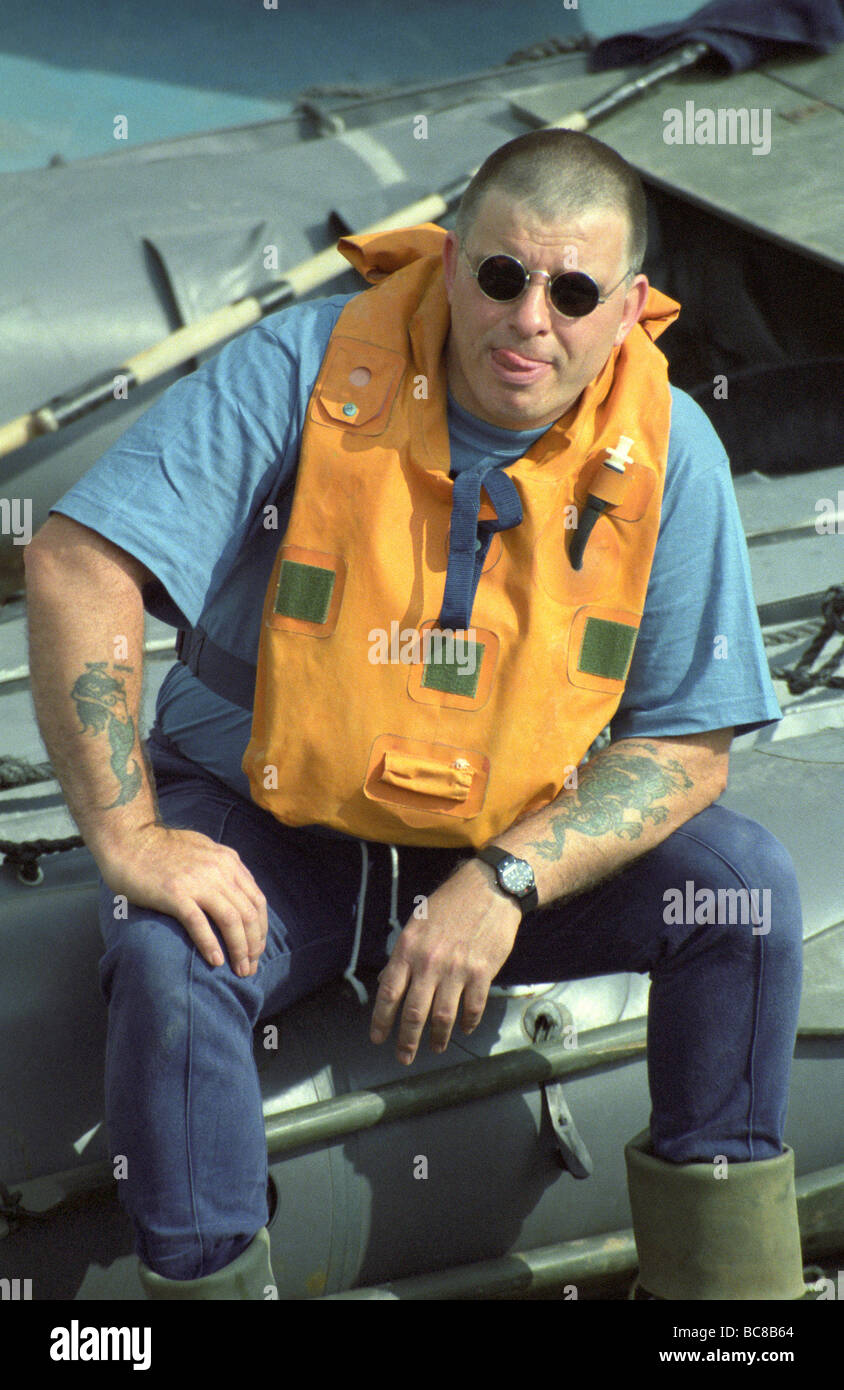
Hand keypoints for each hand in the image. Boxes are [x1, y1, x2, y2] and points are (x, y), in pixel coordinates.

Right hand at [98, 824, 267, 975]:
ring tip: (239, 970)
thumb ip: (223, 869)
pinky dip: (210, 944)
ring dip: (239, 949)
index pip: (257, 900)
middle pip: (249, 914)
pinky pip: (199, 923)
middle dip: (253, 945)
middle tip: (250, 968)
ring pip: (231, 920)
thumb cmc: (163, 849)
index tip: (257, 949)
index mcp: (229, 861)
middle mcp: (219, 870)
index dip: (261, 929)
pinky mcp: (175, 893)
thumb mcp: (204, 850)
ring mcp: (198, 881)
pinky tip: (215, 961)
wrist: (130, 841)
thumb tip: (238, 894)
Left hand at [369, 859, 520, 1064]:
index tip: (378, 1038)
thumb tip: (387, 983)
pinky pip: (473, 1007)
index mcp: (408, 949)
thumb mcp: (417, 924)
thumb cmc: (450, 904)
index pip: (388, 994)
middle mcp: (429, 962)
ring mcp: (457, 969)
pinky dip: (468, 1022)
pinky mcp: (482, 972)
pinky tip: (464, 1028)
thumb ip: (402, 955)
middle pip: (414, 1012)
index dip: (381, 1020)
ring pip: (443, 1016)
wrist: (489, 889)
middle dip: (406, 1040)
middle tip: (403, 1056)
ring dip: (438, 1037)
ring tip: (435, 1047)